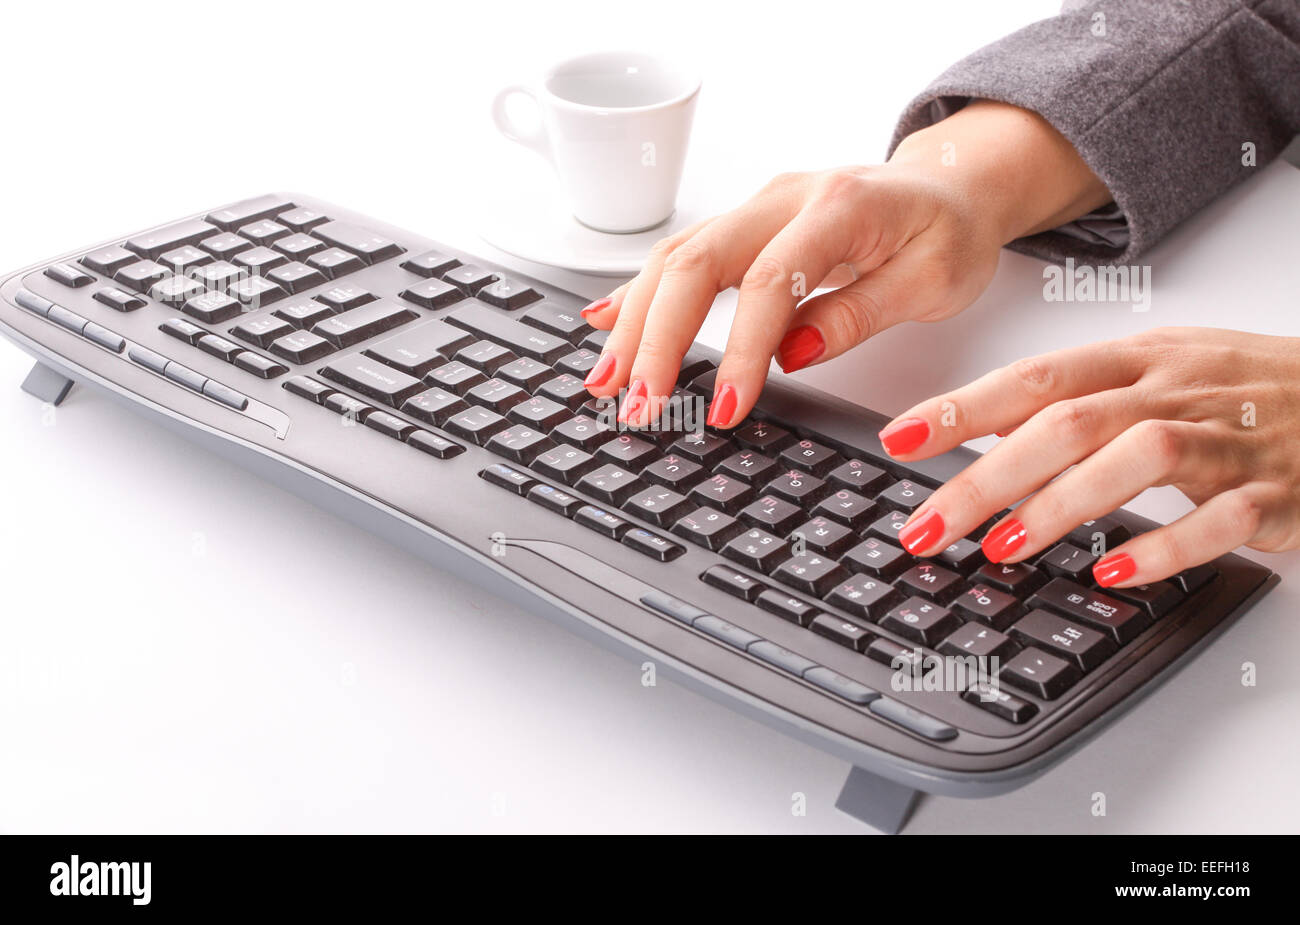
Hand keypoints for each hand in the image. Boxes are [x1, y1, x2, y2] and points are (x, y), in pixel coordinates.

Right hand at [579, 100, 1110, 428]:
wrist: (951, 183)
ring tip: (608, 381)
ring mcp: (757, 207)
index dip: (742, 350)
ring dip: (635, 320)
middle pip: (698, 262)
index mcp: (838, 207)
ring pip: (676, 257)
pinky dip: (640, 291)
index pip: (770, 281)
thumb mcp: (933, 280)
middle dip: (658, 337)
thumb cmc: (948, 231)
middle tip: (640, 403)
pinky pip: (681, 254)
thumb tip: (791, 354)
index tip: (724, 408)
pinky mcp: (744, 224)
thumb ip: (859, 313)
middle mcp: (784, 198)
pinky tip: (603, 321)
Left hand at [880, 327, 1299, 586]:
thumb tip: (984, 429)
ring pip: (1137, 457)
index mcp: (1139, 359)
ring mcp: (1229, 437)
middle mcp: (1176, 389)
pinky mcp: (1276, 490)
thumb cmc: (1246, 389)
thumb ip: (1079, 398)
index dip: (961, 408)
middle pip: (1067, 422)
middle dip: (984, 475)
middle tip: (926, 525)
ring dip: (1060, 504)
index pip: (1034, 378)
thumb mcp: (1158, 372)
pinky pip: (1220, 517)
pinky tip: (1114, 571)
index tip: (900, 440)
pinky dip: (1165, 545)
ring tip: (1001, 545)